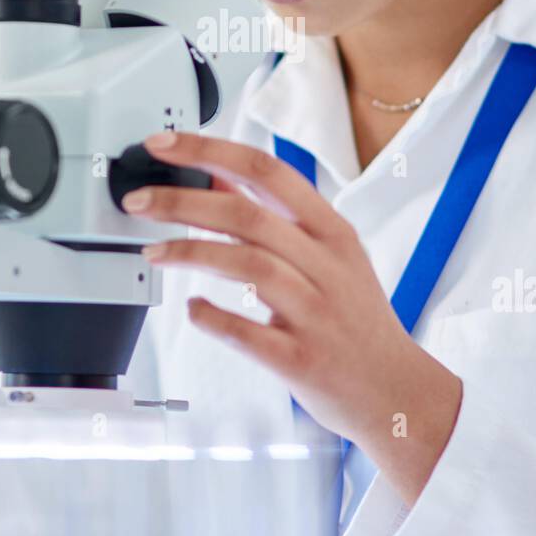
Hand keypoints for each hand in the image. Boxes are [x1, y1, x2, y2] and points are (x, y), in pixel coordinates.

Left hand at [122, 130, 464, 504]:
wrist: (396, 391)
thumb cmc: (355, 319)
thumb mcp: (330, 255)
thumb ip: (277, 216)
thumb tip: (217, 173)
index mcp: (332, 231)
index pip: (268, 171)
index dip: (210, 151)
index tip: (163, 144)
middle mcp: (327, 265)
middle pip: (247, 214)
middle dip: (183, 201)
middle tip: (138, 201)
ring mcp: (316, 314)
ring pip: (248, 264)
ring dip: (191, 253)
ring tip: (154, 252)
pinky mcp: (302, 360)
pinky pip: (248, 333)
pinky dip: (214, 318)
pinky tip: (193, 310)